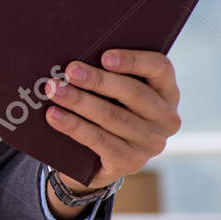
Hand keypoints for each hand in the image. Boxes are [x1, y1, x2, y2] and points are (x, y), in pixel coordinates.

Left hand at [44, 49, 180, 190]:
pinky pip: (99, 140)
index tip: (104, 57)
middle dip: (97, 80)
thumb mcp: (112, 92)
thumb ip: (105, 73)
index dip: (134, 60)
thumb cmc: (104, 110)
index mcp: (166, 92)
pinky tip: (54, 115)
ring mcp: (151, 143)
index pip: (160, 69)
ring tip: (54, 90)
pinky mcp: (130, 162)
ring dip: (79, 101)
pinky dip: (74, 126)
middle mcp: (165, 118)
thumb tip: (76, 60)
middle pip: (133, 93)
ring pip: (112, 116)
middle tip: (70, 71)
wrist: (95, 160)